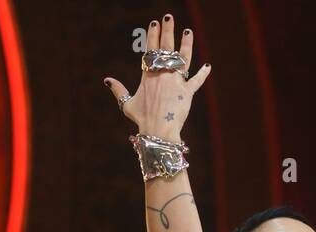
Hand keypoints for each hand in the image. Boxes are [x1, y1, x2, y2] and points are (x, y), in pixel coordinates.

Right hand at [104, 13, 210, 140]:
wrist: (158, 130)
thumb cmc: (141, 118)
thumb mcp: (127, 104)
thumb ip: (118, 90)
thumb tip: (107, 80)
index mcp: (148, 75)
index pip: (151, 51)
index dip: (152, 36)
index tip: (154, 23)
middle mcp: (163, 74)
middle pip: (166, 48)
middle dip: (167, 31)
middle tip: (168, 17)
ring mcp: (176, 81)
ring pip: (183, 58)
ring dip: (186, 43)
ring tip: (188, 31)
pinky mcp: (188, 92)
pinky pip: (196, 81)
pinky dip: (202, 75)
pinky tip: (207, 67)